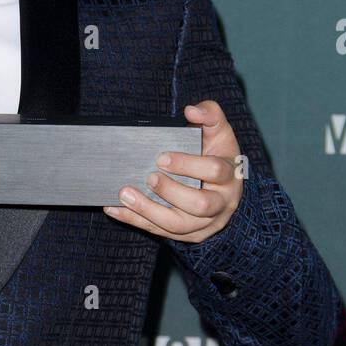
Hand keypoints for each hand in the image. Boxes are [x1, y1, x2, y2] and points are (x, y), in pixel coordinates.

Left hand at [102, 100, 243, 242]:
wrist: (225, 189)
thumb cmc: (217, 155)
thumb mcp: (220, 133)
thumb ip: (210, 115)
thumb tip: (191, 110)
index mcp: (229, 175)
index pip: (214, 171)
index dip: (188, 164)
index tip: (162, 157)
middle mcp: (221, 203)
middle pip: (199, 204)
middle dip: (170, 192)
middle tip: (149, 177)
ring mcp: (205, 223)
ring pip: (177, 224)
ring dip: (147, 211)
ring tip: (125, 194)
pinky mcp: (188, 234)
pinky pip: (159, 231)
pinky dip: (134, 220)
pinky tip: (115, 208)